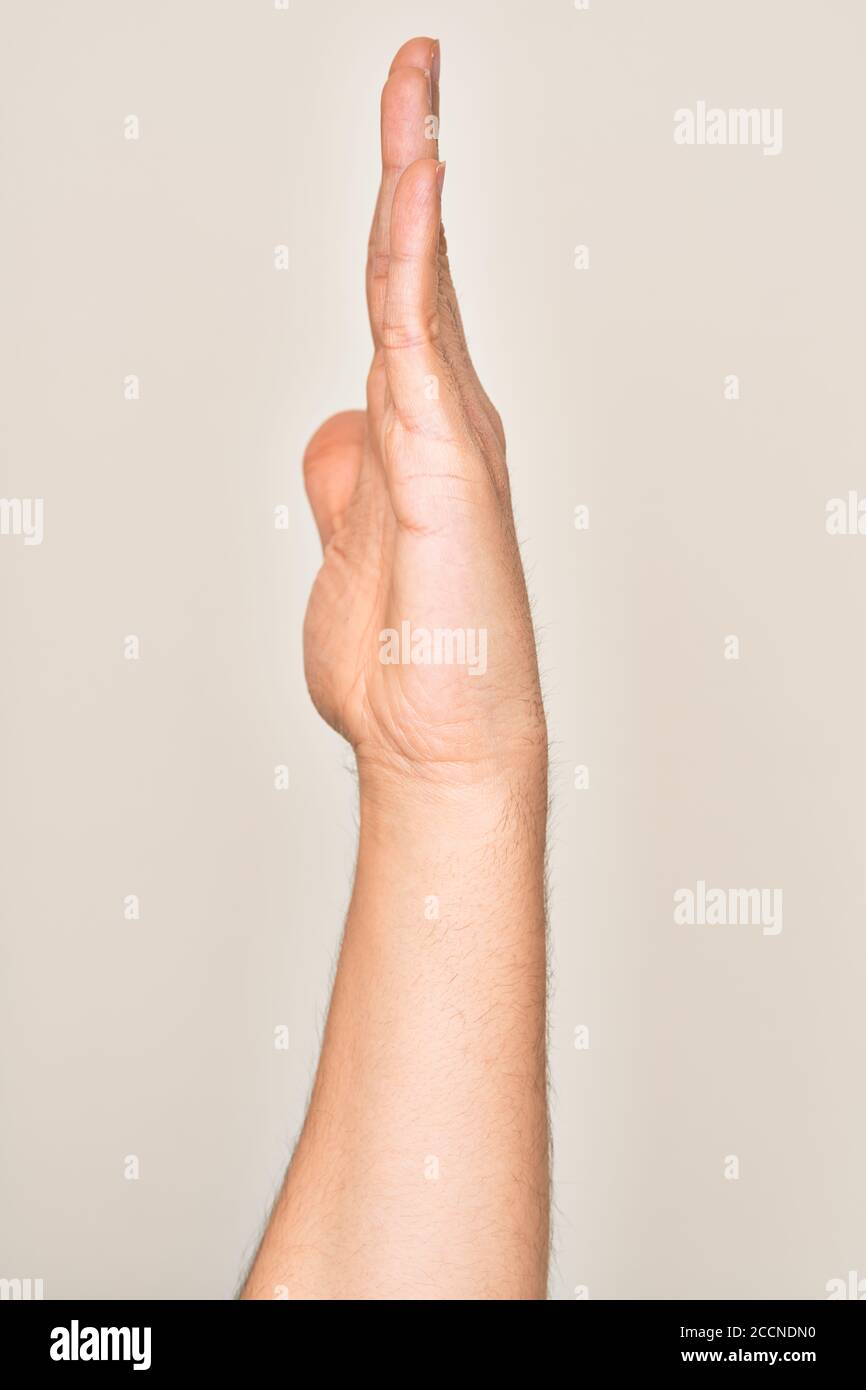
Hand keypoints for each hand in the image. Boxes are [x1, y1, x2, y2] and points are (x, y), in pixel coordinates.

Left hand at [302, 37, 545, 787]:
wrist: (440, 738)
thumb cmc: (409, 656)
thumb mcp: (348, 547)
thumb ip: (344, 477)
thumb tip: (335, 432)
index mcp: (417, 432)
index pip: (402, 301)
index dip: (398, 216)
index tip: (405, 134)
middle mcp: (441, 421)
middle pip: (416, 268)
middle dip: (411, 160)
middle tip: (416, 73)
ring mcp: (445, 438)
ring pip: (418, 286)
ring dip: (412, 180)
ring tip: (414, 90)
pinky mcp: (442, 465)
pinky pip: (419, 340)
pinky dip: (416, 259)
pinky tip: (416, 191)